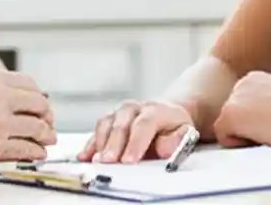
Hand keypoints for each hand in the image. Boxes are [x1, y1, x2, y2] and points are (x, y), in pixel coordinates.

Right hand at [0, 70, 56, 164]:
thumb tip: (17, 99)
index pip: (30, 85)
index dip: (39, 97)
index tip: (40, 106)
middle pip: (39, 105)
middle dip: (46, 115)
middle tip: (48, 123)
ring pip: (37, 128)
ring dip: (46, 135)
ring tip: (47, 138)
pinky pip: (25, 149)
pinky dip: (35, 151)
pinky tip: (37, 152)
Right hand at [78, 100, 194, 163]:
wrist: (165, 113)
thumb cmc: (173, 127)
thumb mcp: (185, 132)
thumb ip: (176, 140)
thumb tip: (163, 148)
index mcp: (155, 110)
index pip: (144, 124)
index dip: (135, 143)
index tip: (129, 160)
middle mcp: (134, 107)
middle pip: (121, 124)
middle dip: (114, 144)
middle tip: (108, 162)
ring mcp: (119, 112)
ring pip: (106, 124)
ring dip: (100, 143)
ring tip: (97, 161)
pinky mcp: (108, 119)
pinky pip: (97, 129)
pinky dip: (90, 143)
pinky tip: (85, 156)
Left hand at [213, 71, 270, 149]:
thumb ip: (268, 107)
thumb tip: (260, 124)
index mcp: (256, 79)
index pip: (244, 111)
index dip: (262, 124)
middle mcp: (242, 83)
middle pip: (233, 120)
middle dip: (251, 130)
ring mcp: (234, 97)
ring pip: (229, 130)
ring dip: (248, 136)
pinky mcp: (230, 114)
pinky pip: (225, 140)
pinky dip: (242, 144)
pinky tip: (265, 134)